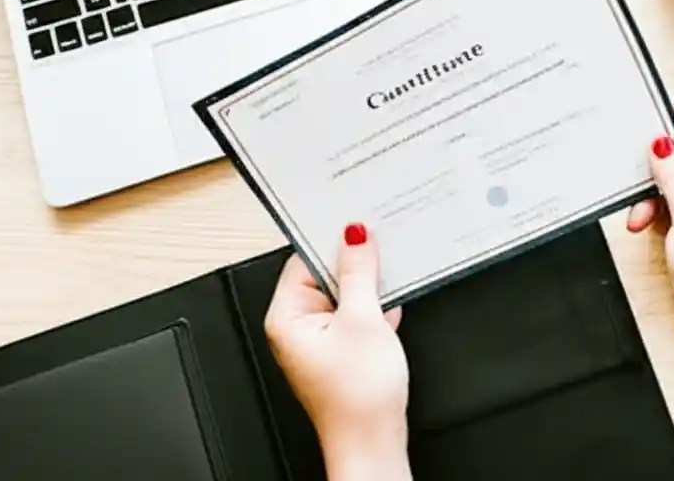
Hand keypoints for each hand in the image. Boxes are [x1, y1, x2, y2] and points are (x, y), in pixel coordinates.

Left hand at [265, 224, 410, 480]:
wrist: (373, 444)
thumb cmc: (358, 397)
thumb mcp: (364, 318)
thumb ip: (359, 272)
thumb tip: (355, 236)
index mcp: (285, 316)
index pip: (303, 259)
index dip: (332, 241)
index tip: (359, 228)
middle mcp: (294, 328)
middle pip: (323, 276)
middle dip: (355, 268)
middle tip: (379, 257)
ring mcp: (317, 341)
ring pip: (342, 297)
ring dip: (367, 292)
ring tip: (384, 295)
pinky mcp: (338, 352)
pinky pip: (353, 317)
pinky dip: (371, 313)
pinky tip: (388, 316)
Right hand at [626, 99, 673, 344]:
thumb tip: (659, 142)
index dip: (664, 114)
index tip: (634, 119)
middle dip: (649, 161)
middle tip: (630, 175)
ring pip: (665, 174)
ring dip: (646, 191)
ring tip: (640, 214)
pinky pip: (663, 198)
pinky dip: (648, 208)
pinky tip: (642, 224)